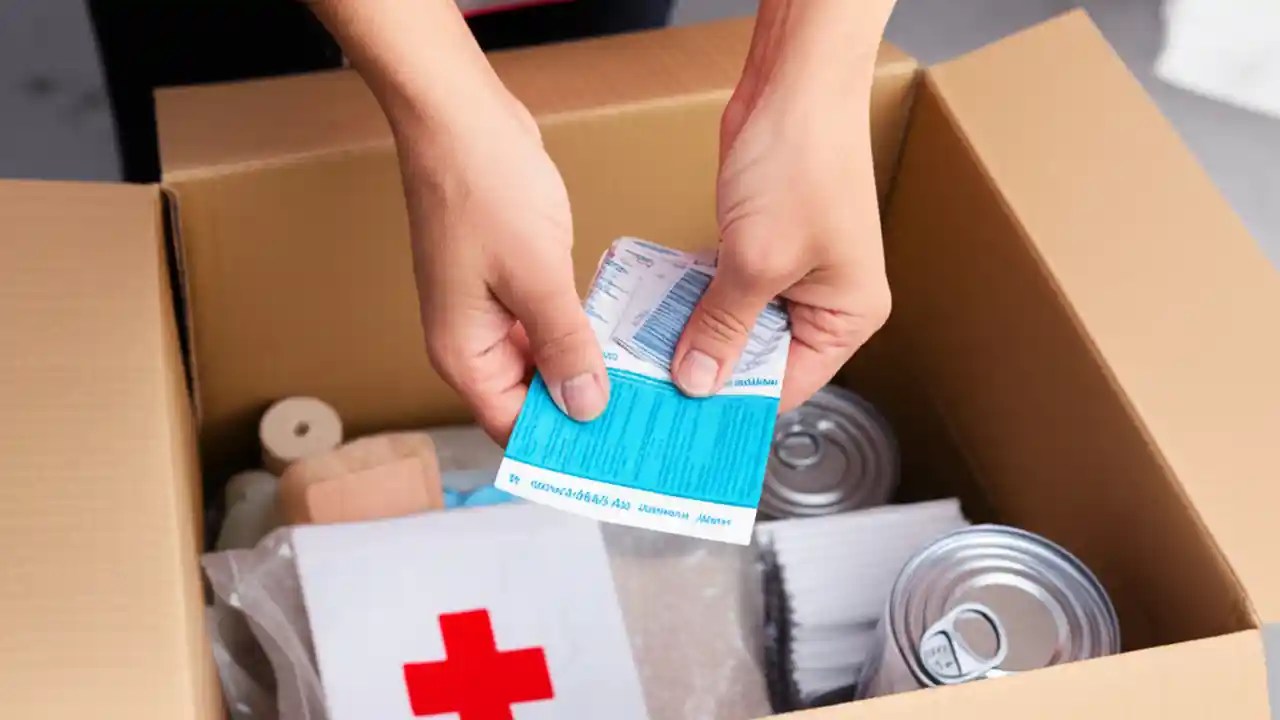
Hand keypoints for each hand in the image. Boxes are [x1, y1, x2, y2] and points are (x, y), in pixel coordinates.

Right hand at [397, 88, 609, 441]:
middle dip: (582, 411)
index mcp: (464, 351)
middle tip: (644, 423)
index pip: (512, 426)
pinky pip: (548, 325)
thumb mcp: (536, 275)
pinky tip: (621, 339)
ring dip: (586, 371)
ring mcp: (489, 310)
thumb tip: (585, 407)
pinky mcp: (509, 282)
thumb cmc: (482, 188)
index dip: (562, 446)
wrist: (460, 118)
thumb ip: (564, 345)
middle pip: (529, 400)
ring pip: (543, 362)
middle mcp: (472, 340)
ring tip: (644, 388)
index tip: (616, 454)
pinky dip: (581, 334)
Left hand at [672, 0, 895, 411]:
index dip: (735, 405)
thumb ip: (723, 326)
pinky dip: (695, 297)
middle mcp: (826, 299)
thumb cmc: (801, 163)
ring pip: (737, 322)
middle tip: (653, 391)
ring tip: (645, 355)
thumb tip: (697, 381)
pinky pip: (726, 288)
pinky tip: (655, 311)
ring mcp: (794, 270)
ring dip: (695, 331)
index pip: (788, 386)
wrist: (793, 84)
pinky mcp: (763, 243)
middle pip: (760, 358)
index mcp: (849, 315)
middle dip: (709, 368)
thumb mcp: (756, 261)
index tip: (683, 424)